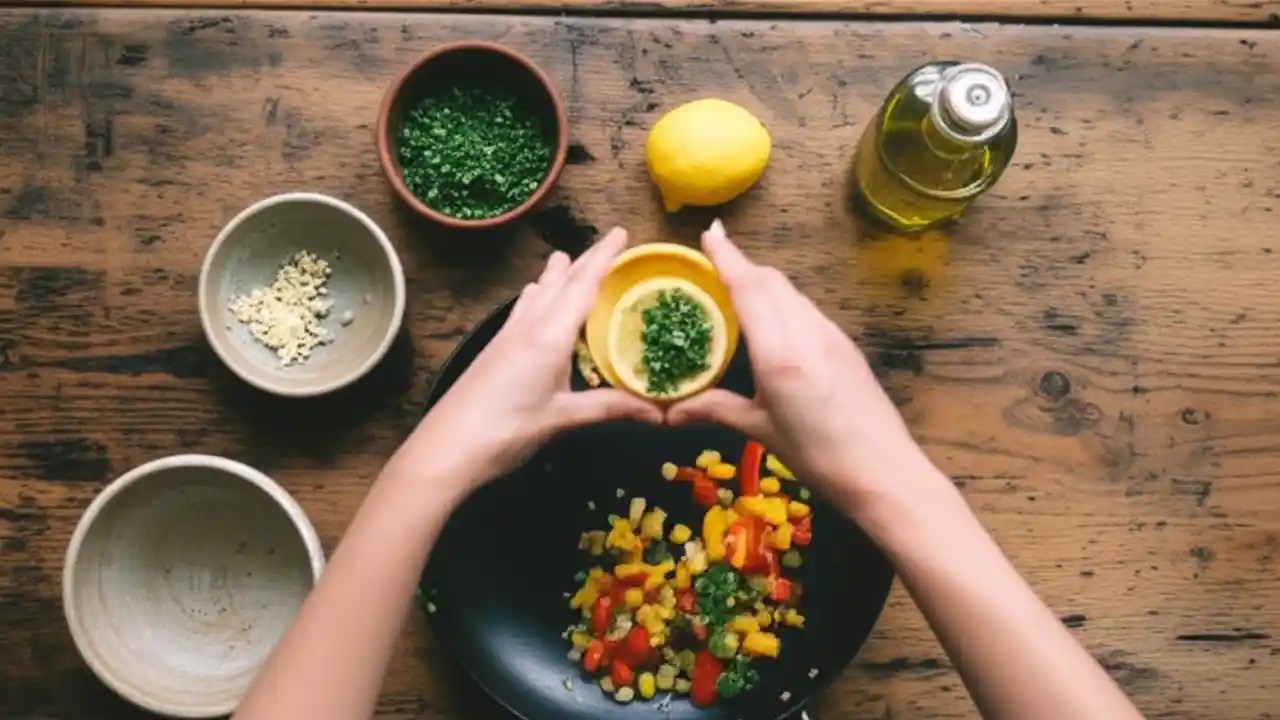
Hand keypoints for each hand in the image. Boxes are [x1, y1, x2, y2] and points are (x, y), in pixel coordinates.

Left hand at [411, 228, 662, 487]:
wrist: (447, 448)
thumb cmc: (506, 431)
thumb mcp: (563, 419)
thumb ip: (609, 408)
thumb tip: (659, 412)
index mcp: (549, 336)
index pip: (582, 286)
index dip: (604, 258)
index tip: (621, 233)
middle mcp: (527, 327)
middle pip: (560, 284)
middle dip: (584, 261)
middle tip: (606, 242)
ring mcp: (507, 337)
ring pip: (537, 295)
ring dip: (555, 276)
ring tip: (564, 259)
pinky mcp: (495, 351)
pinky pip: (522, 311)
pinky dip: (537, 297)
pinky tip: (532, 301)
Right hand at [667, 221, 935, 514]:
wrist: (885, 473)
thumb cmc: (820, 457)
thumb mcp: (762, 431)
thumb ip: (718, 410)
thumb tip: (670, 412)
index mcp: (780, 353)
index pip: (749, 289)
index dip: (727, 258)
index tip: (709, 232)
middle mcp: (807, 333)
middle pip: (772, 282)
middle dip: (743, 266)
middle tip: (713, 261)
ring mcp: (832, 336)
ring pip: (792, 294)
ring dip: (764, 282)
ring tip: (738, 286)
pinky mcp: (846, 346)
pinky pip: (807, 310)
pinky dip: (783, 302)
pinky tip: (773, 319)